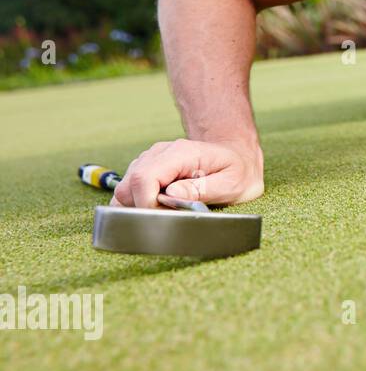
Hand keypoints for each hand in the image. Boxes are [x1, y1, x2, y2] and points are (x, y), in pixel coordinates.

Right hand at [111, 138, 263, 207]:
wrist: (237, 156)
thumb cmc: (237, 171)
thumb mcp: (231, 183)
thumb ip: (202, 189)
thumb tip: (172, 194)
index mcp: (180, 153)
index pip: (144, 178)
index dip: (147, 204)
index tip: (164, 217)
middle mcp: (160, 153)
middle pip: (128, 185)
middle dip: (141, 208)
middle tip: (168, 217)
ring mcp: (150, 160)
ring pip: (124, 189)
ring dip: (139, 207)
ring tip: (167, 212)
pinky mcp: (147, 169)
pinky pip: (130, 190)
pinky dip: (138, 204)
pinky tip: (160, 208)